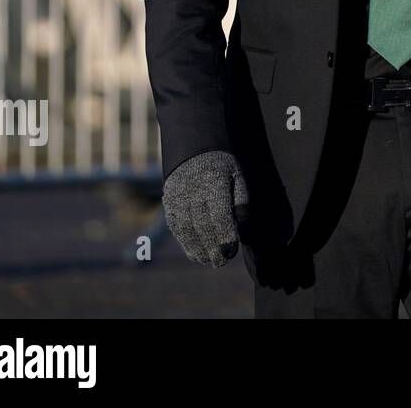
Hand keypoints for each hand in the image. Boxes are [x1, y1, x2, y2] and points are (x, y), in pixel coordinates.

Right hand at [161, 149, 249, 266]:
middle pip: (202, 225)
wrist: (193, 147)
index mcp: (214, 183)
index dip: (225, 236)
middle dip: (212, 247)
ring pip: (186, 229)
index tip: (231, 251)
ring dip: (196, 248)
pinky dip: (184, 242)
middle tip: (220, 262)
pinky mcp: (169, 201)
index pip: (219, 216)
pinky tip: (194, 253)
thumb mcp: (238, 175)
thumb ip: (242, 199)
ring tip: (207, 260)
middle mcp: (194, 191)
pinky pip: (175, 225)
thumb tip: (241, 223)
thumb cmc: (222, 166)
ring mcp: (178, 196)